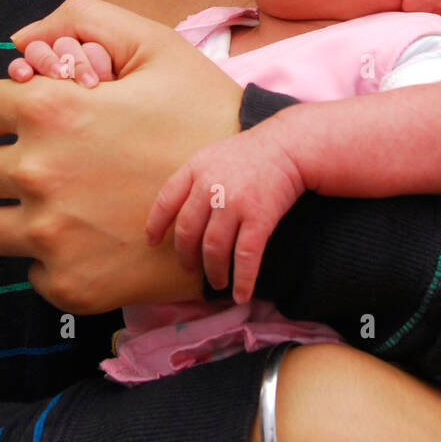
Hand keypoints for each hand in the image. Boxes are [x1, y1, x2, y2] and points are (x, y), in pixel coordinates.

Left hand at [0, 0, 244, 312]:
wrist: (250, 198)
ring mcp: (52, 236)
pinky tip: (97, 238)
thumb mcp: (155, 46)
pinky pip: (30, 271)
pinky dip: (55, 259)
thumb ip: (81, 19)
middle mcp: (40, 173)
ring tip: (70, 205)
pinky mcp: (70, 285)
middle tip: (57, 162)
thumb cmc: (203, 114)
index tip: (19, 118)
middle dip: (8, 162)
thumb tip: (18, 42)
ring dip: (19, 215)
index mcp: (51, 110)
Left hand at [145, 126, 304, 302]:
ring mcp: (235, 203)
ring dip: (213, 272)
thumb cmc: (248, 155)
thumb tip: (177, 214)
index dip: (156, 225)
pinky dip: (242, 280)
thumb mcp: (212, 156)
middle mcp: (211, 186)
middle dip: (186, 256)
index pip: (166, 201)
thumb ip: (194, 180)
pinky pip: (245, 257)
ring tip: (216, 282)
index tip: (152, 242)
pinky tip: (240, 294)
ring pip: (214, 248)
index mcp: (195, 169)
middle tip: (190, 269)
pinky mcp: (259, 218)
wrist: (288, 147)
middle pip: (188, 231)